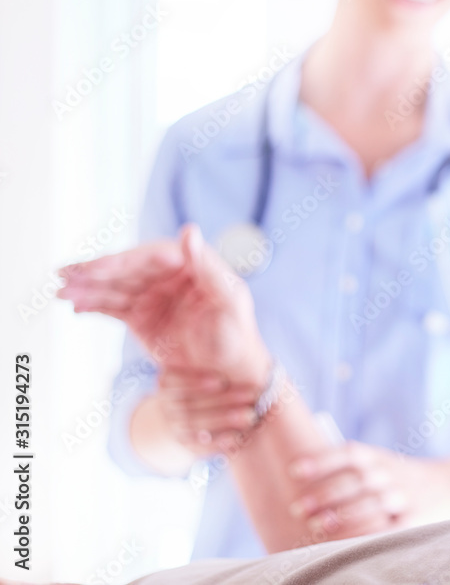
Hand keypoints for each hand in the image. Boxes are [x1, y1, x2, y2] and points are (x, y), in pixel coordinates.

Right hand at [57, 224, 269, 388]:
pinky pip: (111, 307)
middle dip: (95, 272)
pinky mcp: (140, 316)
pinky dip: (92, 306)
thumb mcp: (230, 302)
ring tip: (60, 292)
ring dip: (86, 288)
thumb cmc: (237, 335)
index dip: (123, 260)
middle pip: (127, 269)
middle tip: (66, 275)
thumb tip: (189, 230)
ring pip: (114, 287)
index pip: (151, 256)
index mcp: (191, 264)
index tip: (97, 267)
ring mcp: (152, 295)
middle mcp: (168, 275)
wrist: (229, 371)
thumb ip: (208, 269)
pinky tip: (73, 305)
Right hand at [155, 367, 260, 455]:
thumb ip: (215, 363)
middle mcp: (166, 406)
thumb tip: (232, 348)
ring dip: (224, 420)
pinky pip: (199, 446)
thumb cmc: (207, 384)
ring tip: (249, 415)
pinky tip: (238, 436)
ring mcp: (174, 427)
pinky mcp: (186, 445)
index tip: (220, 381)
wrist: (186, 418)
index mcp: (166, 383)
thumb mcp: (203, 371)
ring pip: (195, 424)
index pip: (173, 381)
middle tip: (251, 395)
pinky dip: (218, 442)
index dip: (195, 381)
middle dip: (222, 400)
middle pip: (189, 404)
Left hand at [287, 442, 449, 539]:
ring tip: (317, 525)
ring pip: (372, 504)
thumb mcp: (384, 465)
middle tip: (297, 507)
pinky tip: (347, 542)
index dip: (322, 461)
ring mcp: (404, 498)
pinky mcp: (415, 521)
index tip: (295, 470)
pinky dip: (368, 534)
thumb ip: (354, 470)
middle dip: (325, 493)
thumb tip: (306, 485)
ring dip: (343, 514)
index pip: (350, 454)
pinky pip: (389, 529)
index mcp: (381, 458)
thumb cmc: (403, 480)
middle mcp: (392, 475)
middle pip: (356, 480)